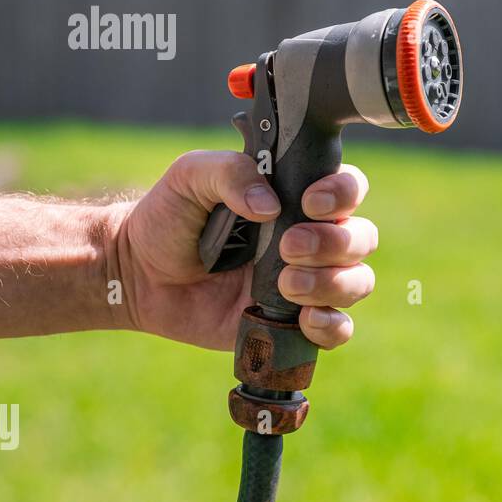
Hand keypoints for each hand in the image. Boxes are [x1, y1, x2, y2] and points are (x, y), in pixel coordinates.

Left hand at [109, 151, 376, 350]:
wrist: (138, 273)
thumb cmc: (169, 216)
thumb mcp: (192, 176)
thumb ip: (231, 173)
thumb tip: (270, 204)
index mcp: (298, 197)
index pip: (349, 188)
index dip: (343, 194)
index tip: (308, 202)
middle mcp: (312, 237)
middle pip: (362, 238)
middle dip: (333, 243)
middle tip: (287, 246)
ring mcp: (307, 281)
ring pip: (357, 282)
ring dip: (331, 283)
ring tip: (285, 283)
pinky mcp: (292, 322)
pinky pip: (337, 329)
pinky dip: (331, 326)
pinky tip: (304, 318)